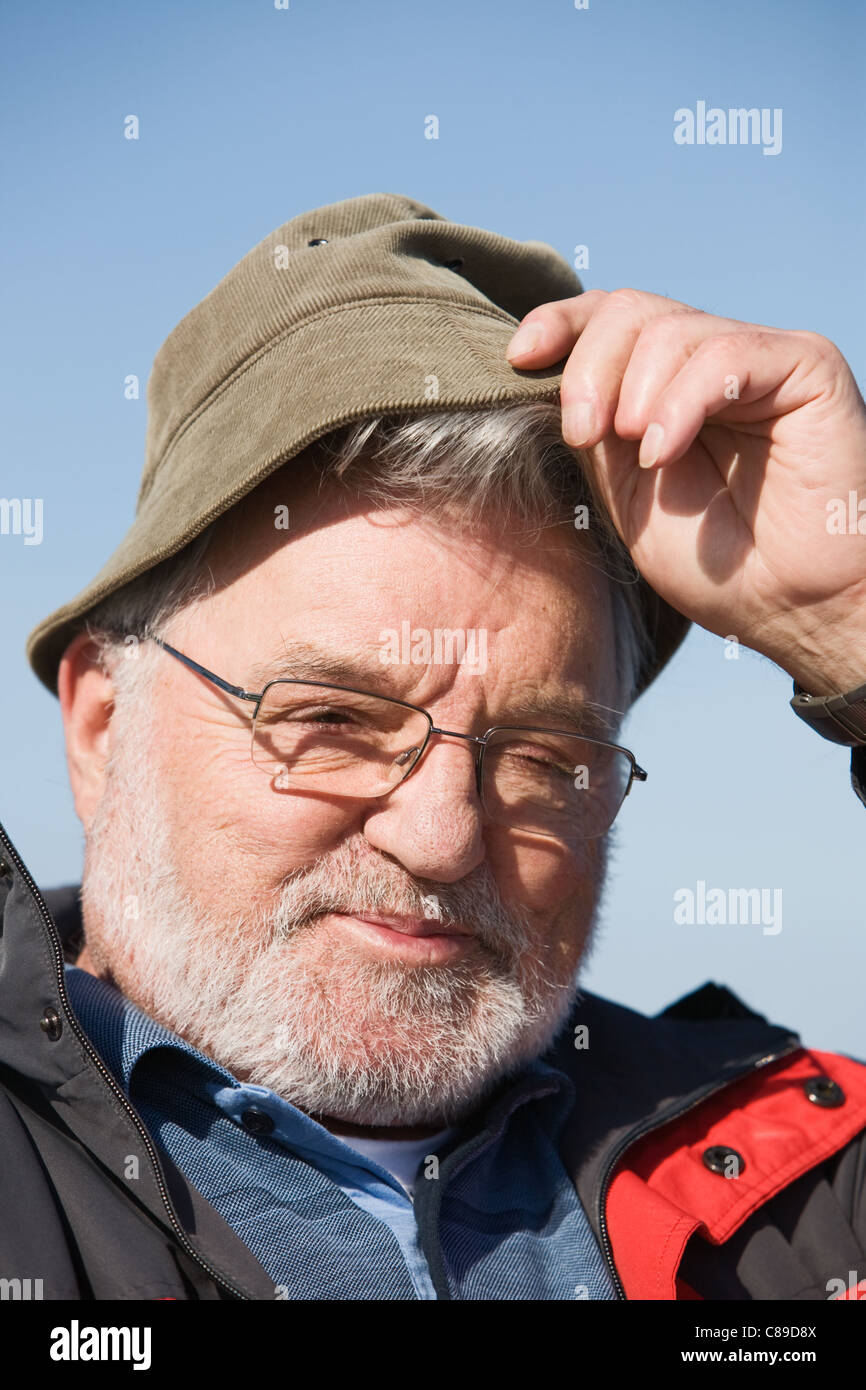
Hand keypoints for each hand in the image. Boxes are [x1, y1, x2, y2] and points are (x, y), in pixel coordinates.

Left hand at [506, 289, 865, 694]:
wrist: (789, 609)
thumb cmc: (713, 564)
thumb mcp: (625, 491)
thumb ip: (592, 427)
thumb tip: (539, 367)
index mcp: (666, 384)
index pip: (607, 318)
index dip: (559, 323)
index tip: (519, 358)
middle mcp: (711, 360)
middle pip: (630, 311)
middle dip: (589, 368)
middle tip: (586, 434)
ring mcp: (759, 359)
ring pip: (672, 328)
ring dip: (635, 391)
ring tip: (645, 457)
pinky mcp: (805, 367)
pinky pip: (725, 355)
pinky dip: (682, 401)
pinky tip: (666, 451)